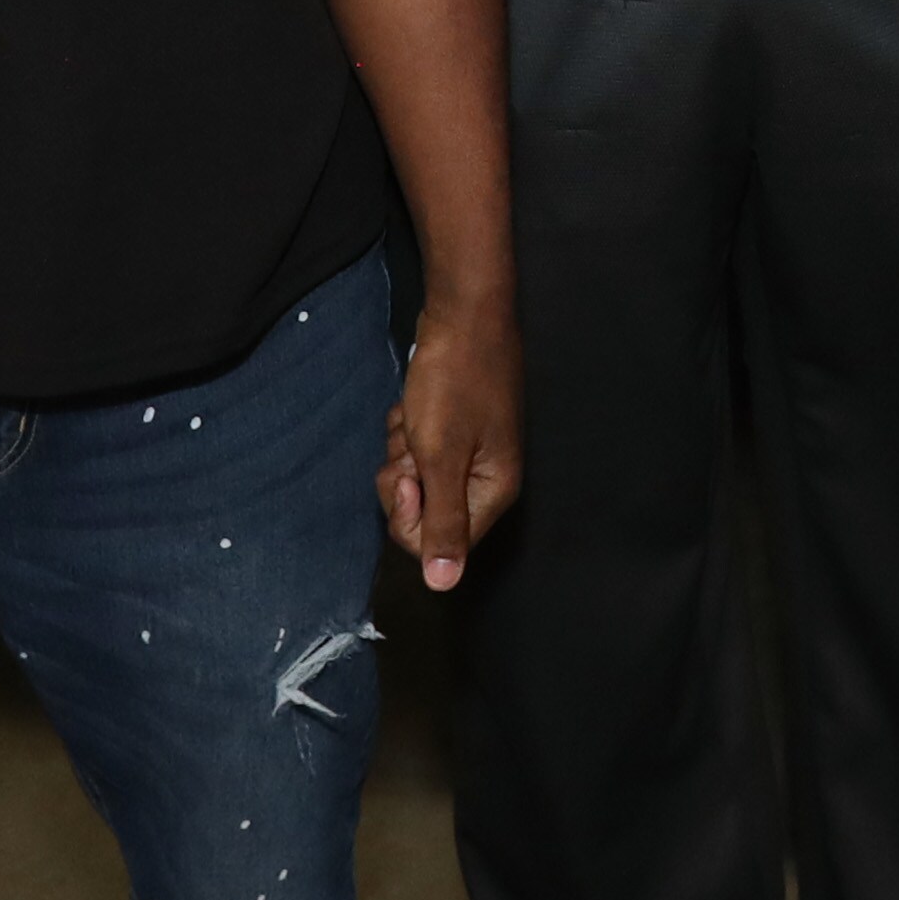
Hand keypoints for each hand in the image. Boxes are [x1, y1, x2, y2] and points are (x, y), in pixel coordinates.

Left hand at [381, 291, 524, 589]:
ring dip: (404, 448)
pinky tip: (417, 402)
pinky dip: (409, 429)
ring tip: (416, 414)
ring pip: (416, 477)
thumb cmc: (454, 382)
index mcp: (493, 491)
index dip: (411, 513)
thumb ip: (442, 523)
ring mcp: (472, 451)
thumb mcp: (441, 455)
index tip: (409, 473)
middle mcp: (487, 478)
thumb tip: (445, 587)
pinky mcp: (457, 428)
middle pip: (424, 512)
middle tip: (411, 441)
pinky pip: (419, 449)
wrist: (463, 312)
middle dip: (405, 476)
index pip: (439, 542)